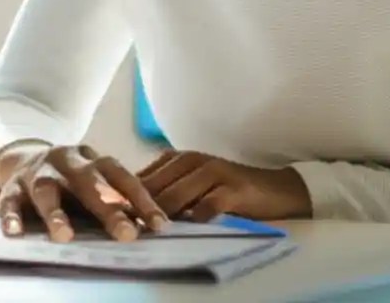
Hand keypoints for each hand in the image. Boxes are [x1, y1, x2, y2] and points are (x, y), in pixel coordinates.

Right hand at [0, 143, 168, 242]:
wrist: (23, 158)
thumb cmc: (70, 181)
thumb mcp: (93, 181)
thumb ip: (117, 199)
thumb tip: (154, 225)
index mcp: (91, 159)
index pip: (120, 176)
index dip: (141, 200)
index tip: (159, 225)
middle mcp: (65, 161)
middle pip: (88, 182)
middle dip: (108, 208)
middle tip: (126, 234)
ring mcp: (37, 172)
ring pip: (46, 189)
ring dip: (56, 212)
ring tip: (65, 235)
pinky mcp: (12, 187)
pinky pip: (9, 201)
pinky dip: (11, 217)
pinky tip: (15, 232)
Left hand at [138, 150, 311, 221]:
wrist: (275, 189)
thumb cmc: (227, 190)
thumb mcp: (192, 184)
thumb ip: (165, 190)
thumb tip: (129, 208)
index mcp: (178, 158)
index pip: (142, 176)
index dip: (126, 197)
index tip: (113, 216)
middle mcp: (193, 160)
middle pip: (155, 186)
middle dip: (139, 208)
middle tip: (126, 227)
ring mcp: (214, 173)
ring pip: (177, 195)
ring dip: (162, 215)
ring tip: (150, 231)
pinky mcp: (233, 189)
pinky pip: (209, 205)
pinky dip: (196, 218)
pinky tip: (188, 228)